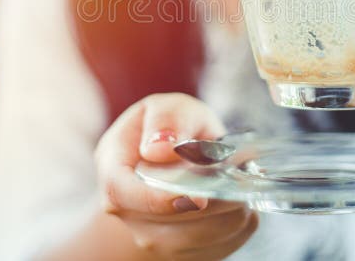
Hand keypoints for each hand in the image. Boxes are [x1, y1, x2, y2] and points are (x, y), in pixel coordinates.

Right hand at [94, 93, 258, 259]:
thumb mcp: (168, 108)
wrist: (173, 159)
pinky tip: (237, 198)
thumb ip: (166, 119)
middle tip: (240, 176)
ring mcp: (152, 239)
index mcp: (114, 171)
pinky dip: (237, 224)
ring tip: (240, 182)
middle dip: (212, 202)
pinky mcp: (184, 252)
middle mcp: (128, 213)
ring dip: (229, 212)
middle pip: (167, 225)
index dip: (160, 200)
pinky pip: (220, 246)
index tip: (198, 197)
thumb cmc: (169, 130)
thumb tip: (159, 149)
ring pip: (197, 240)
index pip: (123, 195)